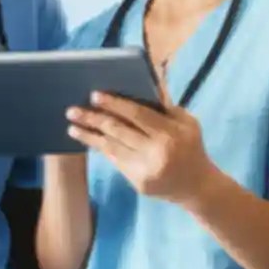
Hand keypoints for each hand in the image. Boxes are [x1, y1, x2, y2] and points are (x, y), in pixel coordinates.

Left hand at [66, 90, 218, 205]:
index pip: (138, 115)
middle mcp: (157, 152)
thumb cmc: (191, 146)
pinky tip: (89, 139)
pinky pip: (115, 161)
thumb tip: (145, 82)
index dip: (115, 104)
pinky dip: (101, 148)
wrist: (197, 187)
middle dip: (94, 119)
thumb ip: (166, 106)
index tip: (95, 95)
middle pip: (119, 131)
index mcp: (171, 133)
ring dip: (89, 136)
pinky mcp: (138, 183)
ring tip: (72, 126)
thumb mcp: (188, 122)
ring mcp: (146, 170)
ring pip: (112, 147)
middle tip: (73, 110)